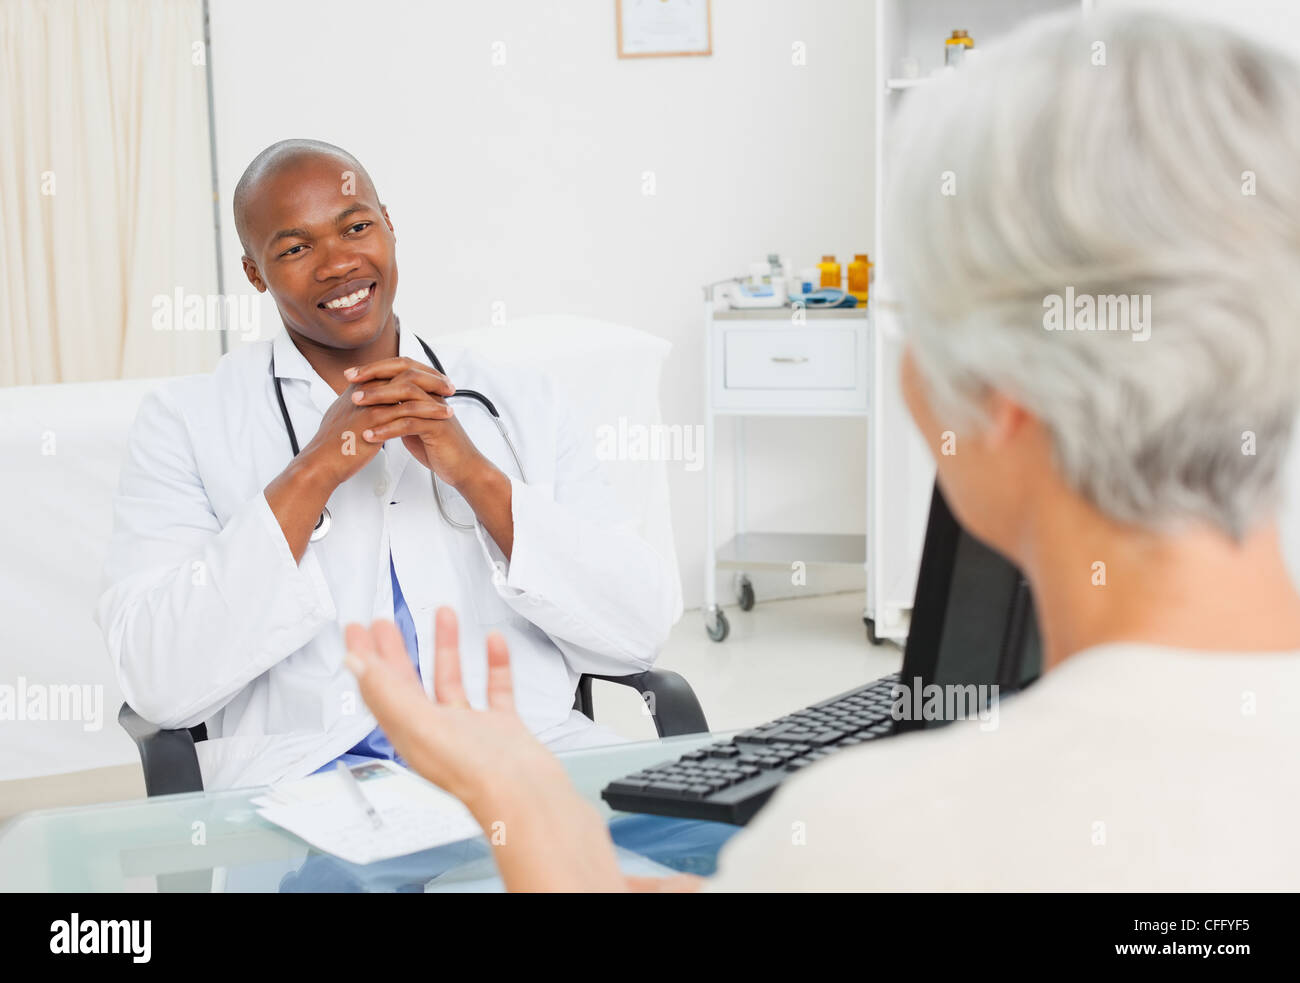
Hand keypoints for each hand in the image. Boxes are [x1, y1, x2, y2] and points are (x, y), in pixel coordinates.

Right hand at [302, 362, 455, 486]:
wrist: (321, 463)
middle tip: (447, 384)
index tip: (433, 379)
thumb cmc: (334, 447)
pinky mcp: (374, 418)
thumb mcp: (345, 419)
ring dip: (434, 393)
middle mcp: (364, 390)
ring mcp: (369, 402)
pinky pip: (409, 409)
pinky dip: (430, 411)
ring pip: (409, 389)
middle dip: (429, 377)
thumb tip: (366, 407)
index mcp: (358, 389)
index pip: (392, 371)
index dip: (415, 373)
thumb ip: (357, 409)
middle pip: (403, 372)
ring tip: (451, 399)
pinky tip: (444, 416)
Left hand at [342, 607, 563, 816]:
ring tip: (444, 615)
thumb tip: (354, 664)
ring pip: (451, 681)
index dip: (365, 659)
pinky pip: (494, 689)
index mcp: (411, 733)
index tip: (356, 630)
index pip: (378, 690)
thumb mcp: (420, 726)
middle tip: (385, 623)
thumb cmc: (474, 775)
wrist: (526, 796)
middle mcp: (437, 731)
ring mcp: (470, 730)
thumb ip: (387, 691)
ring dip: (446, 647)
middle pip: (408, 683)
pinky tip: (493, 643)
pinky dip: (493, 664)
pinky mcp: (501, 729)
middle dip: (395, 650)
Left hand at [344, 357, 489, 487]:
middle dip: (374, 374)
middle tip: (350, 379)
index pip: (401, 367)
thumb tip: (377, 403)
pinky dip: (387, 428)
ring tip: (356, 404)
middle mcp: (434, 396)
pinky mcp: (438, 428)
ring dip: (378, 397)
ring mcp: (437, 410)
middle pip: (404, 373)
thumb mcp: (414, 423)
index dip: (375, 367)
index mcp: (428, 391)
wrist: (463, 467)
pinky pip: (409, 423)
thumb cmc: (438, 446)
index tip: (351, 373)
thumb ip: (400, 410)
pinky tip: (371, 435)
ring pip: (406, 394)